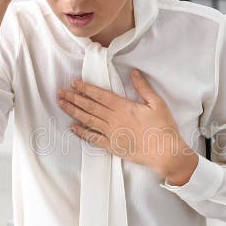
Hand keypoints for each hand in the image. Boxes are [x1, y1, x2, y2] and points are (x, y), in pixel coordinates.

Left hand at [57, 68, 198, 182]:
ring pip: (88, 120)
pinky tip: (73, 128)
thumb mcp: (157, 103)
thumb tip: (134, 73)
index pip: (100, 95)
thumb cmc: (163, 128)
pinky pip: (93, 138)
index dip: (85, 89)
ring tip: (62, 105)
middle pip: (90, 107)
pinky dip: (82, 133)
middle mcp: (114, 119)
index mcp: (124, 107)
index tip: (74, 83)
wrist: (165, 152)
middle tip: (60, 92)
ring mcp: (111, 134)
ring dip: (74, 112)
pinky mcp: (112, 146)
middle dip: (74, 98)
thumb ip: (143, 88)